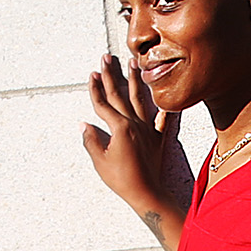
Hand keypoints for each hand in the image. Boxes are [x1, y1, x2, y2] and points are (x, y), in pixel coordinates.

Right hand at [81, 49, 185, 222]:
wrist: (147, 192)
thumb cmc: (121, 179)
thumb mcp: (100, 161)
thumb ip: (92, 141)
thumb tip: (85, 125)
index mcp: (119, 128)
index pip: (103, 104)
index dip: (95, 89)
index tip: (92, 73)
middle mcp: (134, 124)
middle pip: (119, 95)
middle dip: (111, 75)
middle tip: (107, 58)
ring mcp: (147, 129)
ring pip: (139, 100)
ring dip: (134, 81)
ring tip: (133, 63)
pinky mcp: (157, 138)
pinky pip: (161, 119)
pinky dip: (163, 107)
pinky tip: (165, 96)